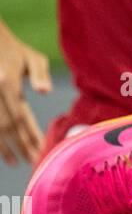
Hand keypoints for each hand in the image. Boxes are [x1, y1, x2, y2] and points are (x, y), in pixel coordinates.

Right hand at [0, 20, 51, 163]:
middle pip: (8, 126)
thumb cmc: (15, 50)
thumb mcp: (32, 57)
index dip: (31, 135)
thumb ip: (40, 74)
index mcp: (8, 83)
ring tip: (16, 162)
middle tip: (35, 161)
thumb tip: (45, 92)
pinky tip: (2, 151)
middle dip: (21, 145)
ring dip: (5, 147)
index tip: (42, 150)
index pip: (21, 115)